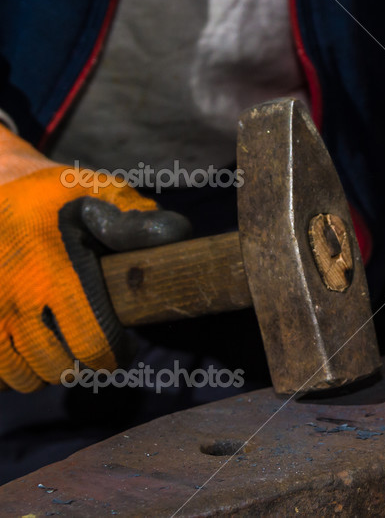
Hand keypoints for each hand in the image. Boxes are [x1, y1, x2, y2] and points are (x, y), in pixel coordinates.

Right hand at [0, 126, 189, 391]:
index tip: (125, 345)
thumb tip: (179, 236)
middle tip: (93, 342)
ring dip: (45, 370)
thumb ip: (134, 223)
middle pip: (59, 368)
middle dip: (84, 362)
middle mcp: (17, 299)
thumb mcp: (97, 195)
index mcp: (56, 272)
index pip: (93, 344)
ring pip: (23, 378)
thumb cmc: (52, 196)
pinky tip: (26, 350)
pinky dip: (9, 372)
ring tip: (60, 346)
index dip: (117, 354)